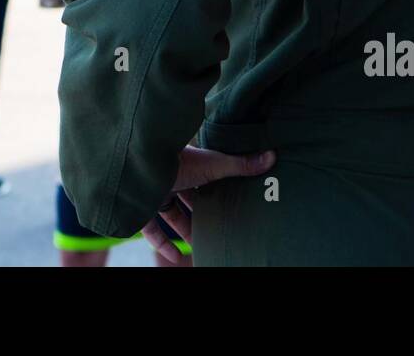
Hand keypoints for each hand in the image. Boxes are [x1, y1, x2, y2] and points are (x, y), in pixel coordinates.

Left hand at [141, 146, 275, 264]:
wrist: (141, 164)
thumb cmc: (178, 159)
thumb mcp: (214, 163)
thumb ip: (240, 165)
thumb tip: (272, 156)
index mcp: (189, 166)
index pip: (205, 178)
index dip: (215, 189)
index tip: (228, 201)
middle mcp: (172, 179)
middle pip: (189, 199)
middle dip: (201, 214)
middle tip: (217, 227)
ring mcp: (156, 194)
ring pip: (172, 216)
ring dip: (185, 231)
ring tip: (202, 246)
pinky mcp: (143, 209)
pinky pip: (152, 231)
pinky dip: (163, 245)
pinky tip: (176, 257)